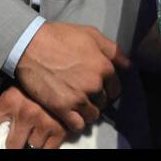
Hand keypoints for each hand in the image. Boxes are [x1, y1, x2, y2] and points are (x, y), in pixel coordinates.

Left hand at [0, 84, 66, 148]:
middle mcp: (26, 113)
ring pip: (31, 148)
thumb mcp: (16, 87)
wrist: (64, 69)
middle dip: (10, 145)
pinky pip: (48, 149)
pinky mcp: (61, 129)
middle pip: (9, 147)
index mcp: (9, 100)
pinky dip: (46, 146)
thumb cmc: (37, 80)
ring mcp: (44, 122)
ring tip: (32, 134)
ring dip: (31, 143)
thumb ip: (2, 106)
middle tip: (12, 140)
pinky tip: (44, 137)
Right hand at [14, 21, 128, 132]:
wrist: (31, 45)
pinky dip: (77, 123)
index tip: (101, 89)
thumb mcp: (92, 35)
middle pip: (104, 101)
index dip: (109, 89)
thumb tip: (129, 65)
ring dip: (88, 113)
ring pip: (92, 115)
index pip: (116, 88)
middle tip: (87, 96)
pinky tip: (71, 116)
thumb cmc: (61, 36)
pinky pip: (77, 125)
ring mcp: (78, 97)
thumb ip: (113, 50)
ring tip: (79, 107)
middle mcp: (94, 84)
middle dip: (97, 100)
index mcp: (104, 67)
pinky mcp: (61, 108)